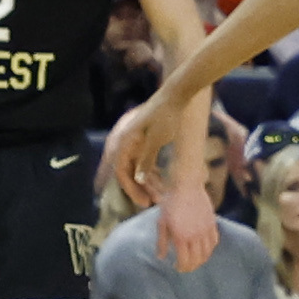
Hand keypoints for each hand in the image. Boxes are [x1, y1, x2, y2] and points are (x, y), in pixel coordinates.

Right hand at [117, 88, 181, 205]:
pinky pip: (145, 161)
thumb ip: (146, 159)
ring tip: (160, 196)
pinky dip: (152, 172)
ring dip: (148, 182)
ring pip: (138, 168)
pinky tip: (161, 184)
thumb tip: (138, 179)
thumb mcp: (156, 140)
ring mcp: (136, 143)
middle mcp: (126, 144)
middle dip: (141, 189)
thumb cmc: (165, 116)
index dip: (132, 189)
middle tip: (153, 202)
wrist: (175, 96)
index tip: (144, 202)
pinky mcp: (145, 142)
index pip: (122, 172)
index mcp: (124, 143)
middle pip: (129, 172)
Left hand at [156, 177, 217, 272]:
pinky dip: (210, 248)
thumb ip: (162, 241)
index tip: (177, 268)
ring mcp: (206, 229)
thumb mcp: (162, 222)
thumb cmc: (171, 203)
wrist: (187, 186)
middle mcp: (195, 235)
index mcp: (181, 236)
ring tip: (196, 261)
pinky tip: (205, 249)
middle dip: (192, 266)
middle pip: (198, 258)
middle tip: (186, 268)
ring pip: (208, 251)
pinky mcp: (212, 223)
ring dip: (202, 259)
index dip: (181, 267)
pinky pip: (214, 241)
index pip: (185, 260)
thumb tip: (162, 257)